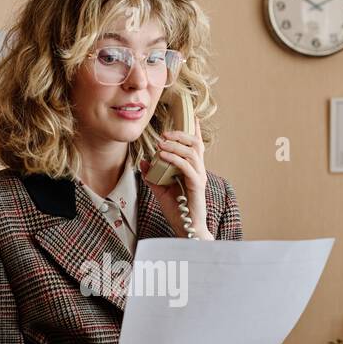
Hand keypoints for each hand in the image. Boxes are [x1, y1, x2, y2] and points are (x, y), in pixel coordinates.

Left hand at [139, 119, 212, 239]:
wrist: (186, 229)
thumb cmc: (177, 210)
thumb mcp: (160, 190)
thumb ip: (152, 176)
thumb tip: (143, 162)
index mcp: (192, 169)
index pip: (195, 145)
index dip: (193, 129)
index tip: (189, 114)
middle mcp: (198, 170)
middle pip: (196, 144)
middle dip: (180, 134)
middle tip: (164, 133)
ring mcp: (199, 177)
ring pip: (192, 152)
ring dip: (176, 145)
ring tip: (161, 143)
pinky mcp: (197, 186)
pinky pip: (188, 167)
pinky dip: (175, 159)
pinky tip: (162, 156)